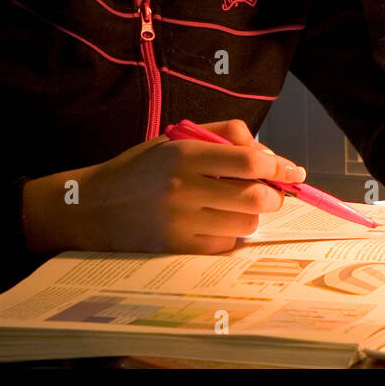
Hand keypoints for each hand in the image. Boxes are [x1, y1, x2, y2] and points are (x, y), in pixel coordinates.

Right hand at [22, 119, 305, 254]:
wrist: (91, 208)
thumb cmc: (140, 170)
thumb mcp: (174, 139)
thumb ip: (221, 135)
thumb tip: (266, 151)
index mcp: (184, 155)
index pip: (249, 161)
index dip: (279, 166)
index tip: (293, 171)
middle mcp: (184, 190)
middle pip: (255, 198)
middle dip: (273, 195)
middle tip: (271, 191)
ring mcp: (181, 224)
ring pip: (245, 224)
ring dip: (251, 215)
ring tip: (234, 206)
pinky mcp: (177, 250)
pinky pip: (225, 245)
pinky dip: (230, 234)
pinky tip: (214, 223)